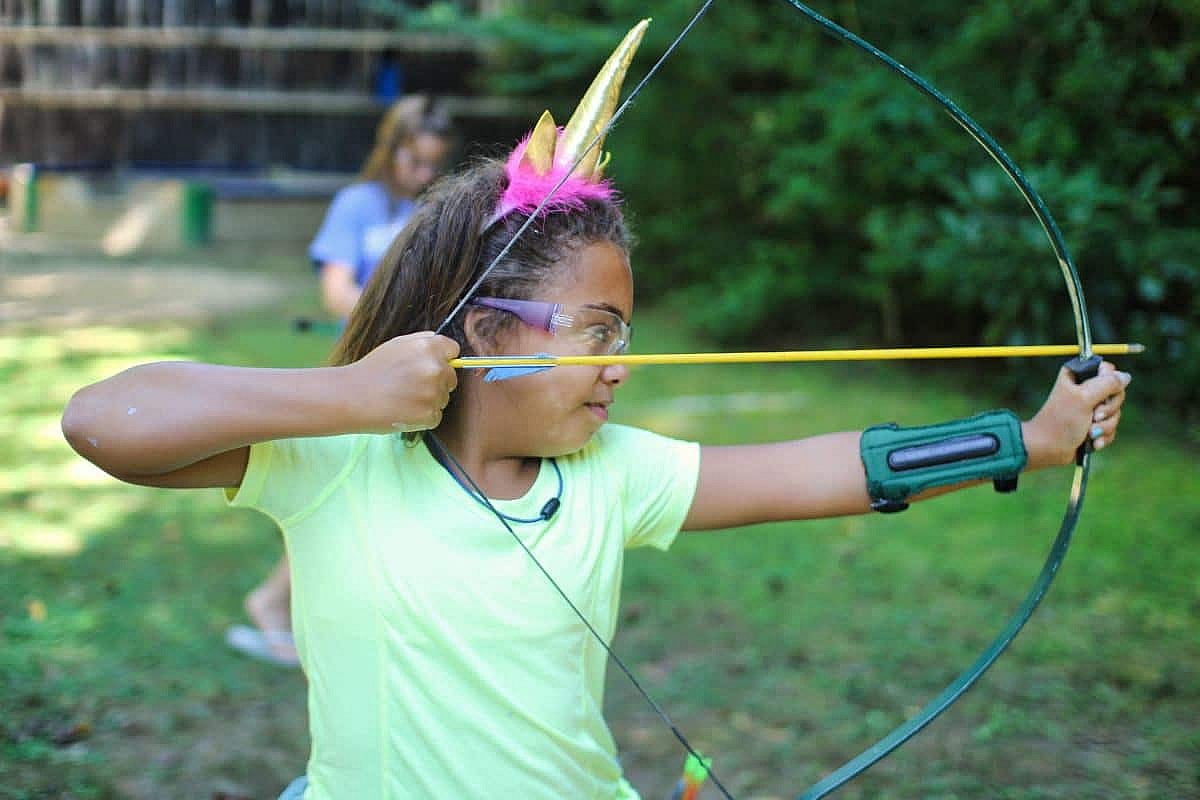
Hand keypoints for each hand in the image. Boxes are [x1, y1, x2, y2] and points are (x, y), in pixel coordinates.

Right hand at [343, 332, 459, 432]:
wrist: (352, 397)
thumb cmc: (372, 370)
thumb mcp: (397, 344)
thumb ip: (424, 341)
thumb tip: (445, 346)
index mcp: (429, 347)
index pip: (454, 350)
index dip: (442, 359)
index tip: (428, 367)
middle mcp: (436, 368)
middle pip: (451, 377)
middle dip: (437, 382)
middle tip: (410, 386)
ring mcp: (434, 393)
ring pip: (443, 398)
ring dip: (429, 400)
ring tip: (403, 398)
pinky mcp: (429, 415)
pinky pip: (435, 416)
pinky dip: (422, 417)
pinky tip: (403, 411)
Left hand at [1022, 361, 1130, 468]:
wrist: (1048, 448)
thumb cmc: (1061, 421)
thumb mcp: (1084, 398)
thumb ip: (1107, 384)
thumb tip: (1125, 376)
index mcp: (1077, 376)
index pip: (1108, 370)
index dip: (1110, 384)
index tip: (1099, 396)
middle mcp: (1085, 389)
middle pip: (1117, 392)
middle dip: (1108, 409)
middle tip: (1094, 416)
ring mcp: (1090, 408)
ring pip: (1116, 412)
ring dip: (1105, 426)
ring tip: (1089, 432)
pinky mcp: (1093, 424)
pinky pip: (1112, 427)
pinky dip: (1103, 436)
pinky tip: (1091, 442)